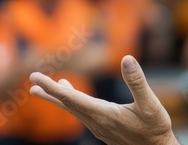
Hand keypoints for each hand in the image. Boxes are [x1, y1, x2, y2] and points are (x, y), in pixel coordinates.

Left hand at [29, 55, 177, 144]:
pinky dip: (71, 102)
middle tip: (32, 80)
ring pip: (73, 110)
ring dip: (57, 98)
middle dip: (48, 92)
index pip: (71, 99)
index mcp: (104, 114)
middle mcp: (96, 122)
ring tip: (41, 90)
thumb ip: (137, 82)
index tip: (36, 77)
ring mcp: (98, 127)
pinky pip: (81, 113)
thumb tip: (127, 59)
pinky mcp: (103, 129)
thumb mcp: (151, 104)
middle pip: (67, 105)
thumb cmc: (155, 128)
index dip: (52, 87)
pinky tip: (70, 95)